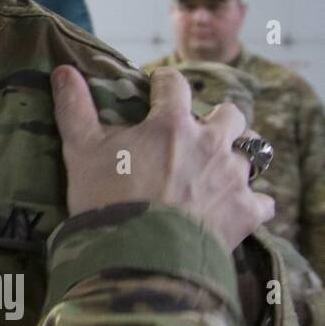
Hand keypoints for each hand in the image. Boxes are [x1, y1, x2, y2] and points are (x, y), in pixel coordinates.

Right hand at [51, 64, 273, 251]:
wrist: (138, 255)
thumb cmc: (106, 198)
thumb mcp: (80, 150)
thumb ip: (74, 107)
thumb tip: (62, 69)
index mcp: (171, 123)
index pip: (174, 84)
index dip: (164, 82)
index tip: (157, 87)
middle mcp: (211, 143)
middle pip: (230, 114)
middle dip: (217, 117)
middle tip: (197, 131)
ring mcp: (233, 177)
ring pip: (254, 152)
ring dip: (238, 154)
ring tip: (220, 166)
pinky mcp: (247, 212)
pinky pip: (263, 201)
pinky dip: (251, 202)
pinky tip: (235, 207)